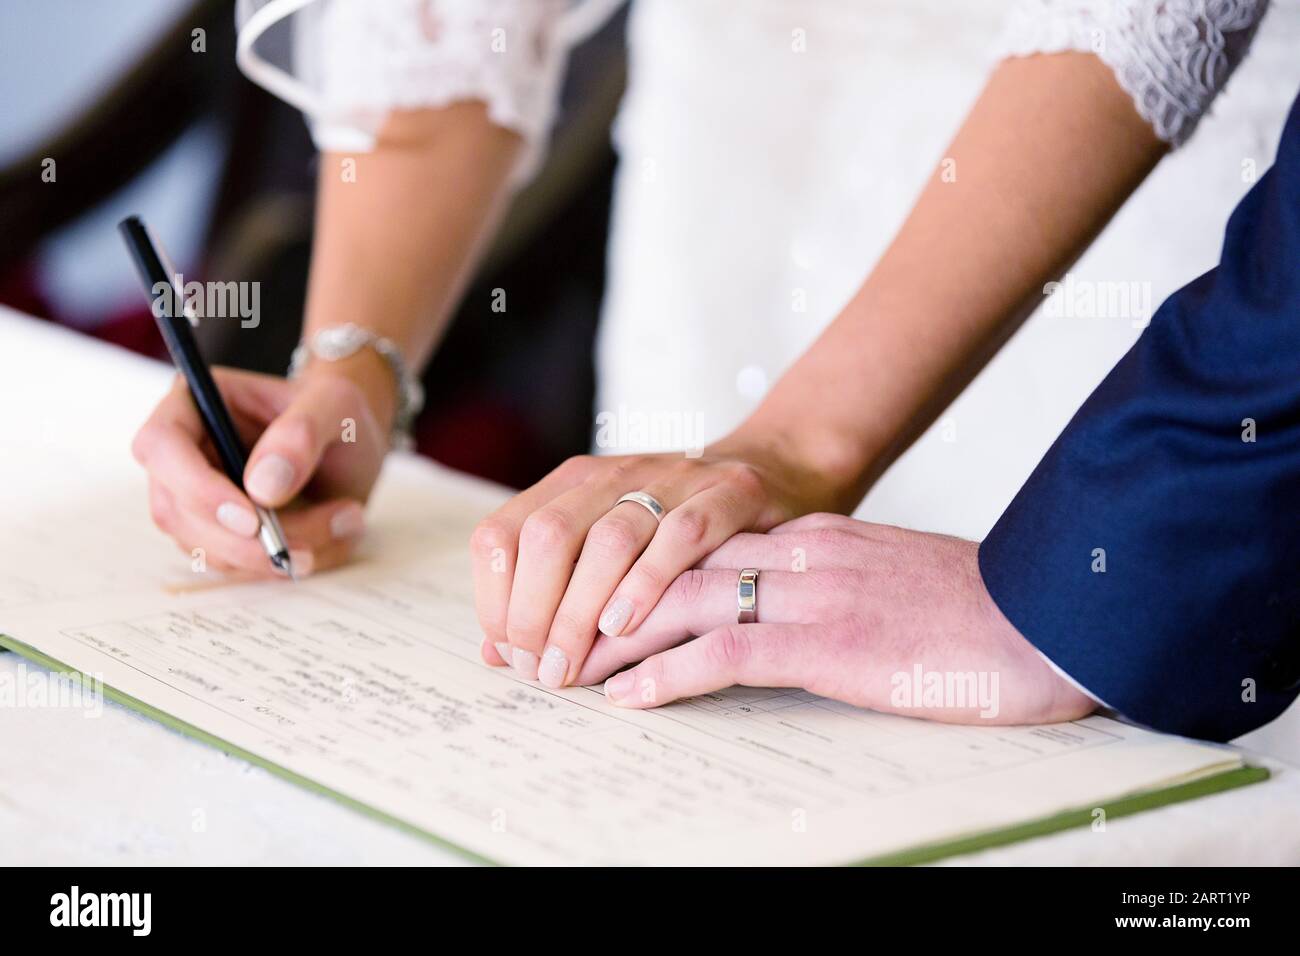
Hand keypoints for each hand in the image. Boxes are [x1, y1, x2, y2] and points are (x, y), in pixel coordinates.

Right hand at [132, 361, 390, 576]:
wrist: (350, 443)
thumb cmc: (335, 411)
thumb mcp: (335, 406)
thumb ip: (301, 435)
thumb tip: (261, 487)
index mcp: (195, 403)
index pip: (161, 446)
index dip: (198, 489)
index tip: (252, 520)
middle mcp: (183, 452)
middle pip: (177, 511)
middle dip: (243, 541)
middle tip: (307, 547)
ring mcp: (194, 497)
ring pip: (207, 547)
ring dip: (272, 554)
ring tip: (342, 524)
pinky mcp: (215, 531)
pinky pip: (234, 564)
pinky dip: (280, 562)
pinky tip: (326, 540)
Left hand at [471, 435, 847, 687]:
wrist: (776, 468)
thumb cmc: (682, 524)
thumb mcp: (609, 547)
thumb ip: (552, 592)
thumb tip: (493, 654)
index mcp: (573, 484)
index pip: (502, 535)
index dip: (494, 599)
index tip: (510, 654)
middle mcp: (613, 476)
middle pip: (547, 537)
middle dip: (534, 613)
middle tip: (544, 670)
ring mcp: (672, 479)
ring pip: (608, 539)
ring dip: (582, 610)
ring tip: (574, 663)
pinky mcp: (728, 492)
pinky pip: (681, 535)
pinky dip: (647, 581)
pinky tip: (626, 624)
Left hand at [575, 514, 1095, 725]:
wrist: (1051, 616)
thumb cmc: (981, 609)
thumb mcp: (895, 578)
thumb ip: (839, 581)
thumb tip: (795, 610)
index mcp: (818, 537)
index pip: (703, 547)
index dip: (640, 574)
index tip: (596, 600)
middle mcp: (803, 554)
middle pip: (675, 567)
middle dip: (606, 600)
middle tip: (555, 635)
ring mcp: (813, 594)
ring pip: (682, 603)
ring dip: (614, 639)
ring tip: (565, 671)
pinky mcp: (830, 642)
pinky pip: (726, 653)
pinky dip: (667, 674)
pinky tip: (628, 696)